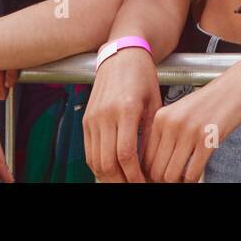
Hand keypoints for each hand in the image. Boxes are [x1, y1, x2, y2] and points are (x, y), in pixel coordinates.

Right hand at [83, 47, 160, 181]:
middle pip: (107, 162)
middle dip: (121, 181)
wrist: (121, 54)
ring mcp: (92, 118)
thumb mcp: (154, 102)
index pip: (126, 155)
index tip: (145, 182)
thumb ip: (151, 132)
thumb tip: (151, 162)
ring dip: (109, 177)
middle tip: (136, 185)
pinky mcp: (86, 119)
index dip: (135, 175)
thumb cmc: (142, 76)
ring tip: (124, 181)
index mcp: (125, 110)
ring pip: (95, 160)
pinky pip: (88, 151)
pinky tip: (111, 170)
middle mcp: (105, 115)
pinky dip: (98, 166)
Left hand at [144, 61, 240, 181]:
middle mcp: (171, 123)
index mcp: (162, 117)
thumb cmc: (213, 100)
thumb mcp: (182, 111)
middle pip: (156, 168)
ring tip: (184, 179)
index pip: (145, 156)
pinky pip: (192, 173)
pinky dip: (192, 180)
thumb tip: (158, 163)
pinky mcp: (207, 139)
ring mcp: (189, 131)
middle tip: (173, 180)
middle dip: (162, 179)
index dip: (150, 172)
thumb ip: (168, 133)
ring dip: (178, 181)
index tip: (158, 177)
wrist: (239, 85)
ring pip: (171, 175)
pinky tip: (196, 176)